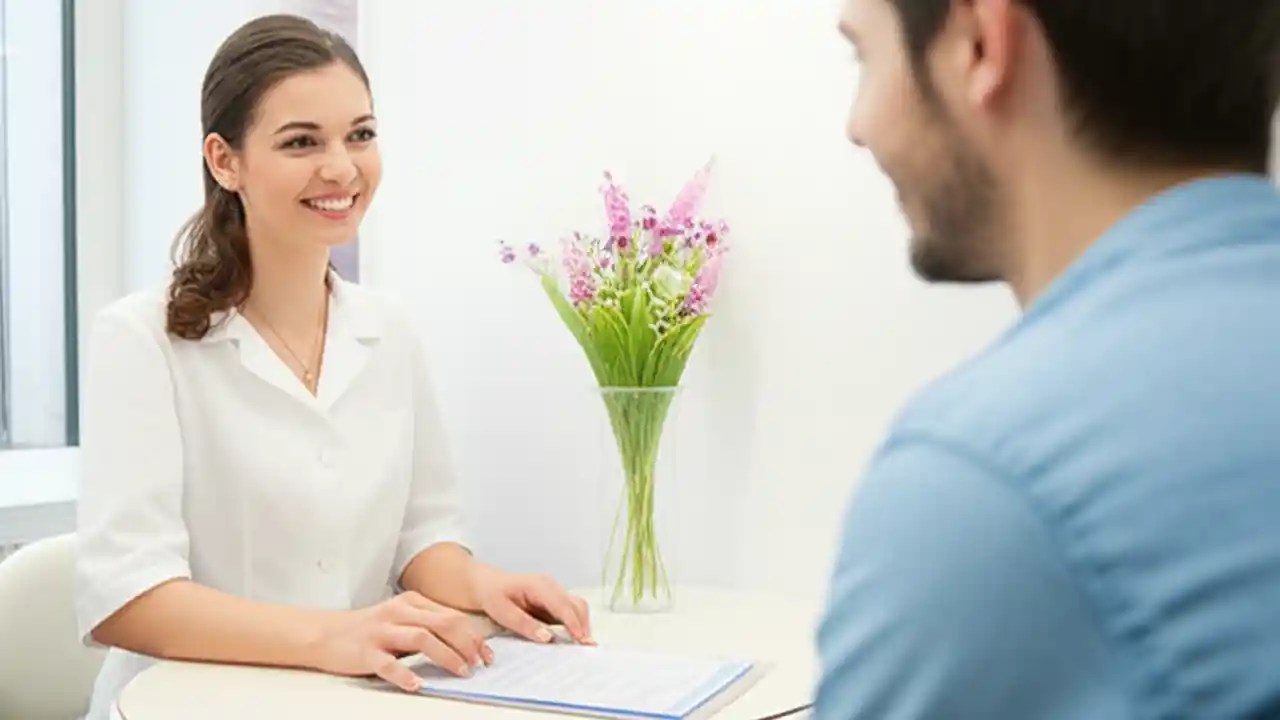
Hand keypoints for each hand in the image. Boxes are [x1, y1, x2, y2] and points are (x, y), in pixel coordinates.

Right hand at [311, 591, 493, 692]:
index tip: (487, 654)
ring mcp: (382, 631)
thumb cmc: (369, 629)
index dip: (474, 636)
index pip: (452, 616)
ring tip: (461, 672)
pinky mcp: (366, 652)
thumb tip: (464, 643)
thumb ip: (427, 624)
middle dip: (467, 644)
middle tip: (479, 664)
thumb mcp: (401, 618)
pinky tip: (418, 684)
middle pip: (443, 623)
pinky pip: (388, 664)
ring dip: (446, 655)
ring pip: (422, 638)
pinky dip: (405, 674)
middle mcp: (398, 612)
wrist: (325, 634)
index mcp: (411, 602)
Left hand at [471, 566, 593, 644]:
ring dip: (581, 626)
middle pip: (577, 605)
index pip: (563, 605)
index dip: (574, 624)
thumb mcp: (501, 611)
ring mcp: (554, 593)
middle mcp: (551, 587)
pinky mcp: (553, 602)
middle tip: (585, 648)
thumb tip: (547, 637)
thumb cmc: (491, 595)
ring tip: (580, 647)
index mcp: (539, 586)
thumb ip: (523, 624)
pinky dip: (575, 626)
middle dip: (583, 626)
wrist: (485, 585)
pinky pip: (570, 612)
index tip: (581, 641)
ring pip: (577, 608)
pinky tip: (572, 640)